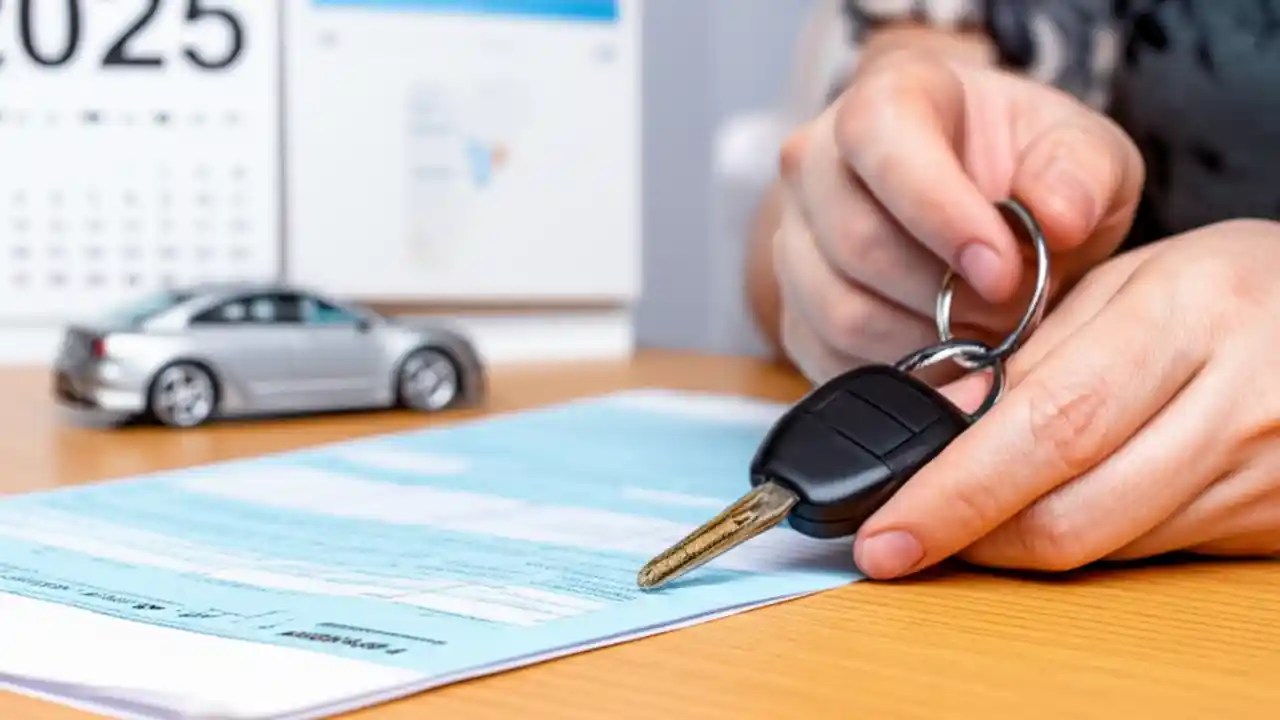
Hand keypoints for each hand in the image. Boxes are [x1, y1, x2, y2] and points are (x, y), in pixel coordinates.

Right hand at [773, 48, 1143, 382]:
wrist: (990, 207)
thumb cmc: (1030, 171)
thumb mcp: (1085, 154)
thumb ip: (1083, 173)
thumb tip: (1056, 218)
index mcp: (884, 100)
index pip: (883, 145)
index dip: (940, 214)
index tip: (1004, 271)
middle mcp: (815, 165)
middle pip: (858, 243)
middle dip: (947, 296)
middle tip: (1015, 314)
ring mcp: (794, 243)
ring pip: (841, 311)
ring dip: (927, 341)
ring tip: (987, 335)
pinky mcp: (795, 313)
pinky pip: (834, 360)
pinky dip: (901, 375)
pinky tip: (951, 358)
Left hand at [853, 219, 1279, 578]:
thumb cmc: (1236, 288)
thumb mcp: (1134, 281)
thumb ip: (1035, 352)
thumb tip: (939, 421)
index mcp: (1187, 318)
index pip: (1045, 427)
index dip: (954, 493)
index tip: (885, 533)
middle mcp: (1233, 405)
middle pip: (1072, 513)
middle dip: (970, 538)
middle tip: (900, 542)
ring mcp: (1262, 477)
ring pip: (1105, 544)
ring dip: (1020, 539)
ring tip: (969, 512)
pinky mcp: (1268, 525)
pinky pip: (1148, 552)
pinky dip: (1083, 534)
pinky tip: (1053, 505)